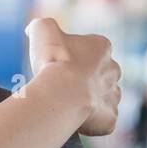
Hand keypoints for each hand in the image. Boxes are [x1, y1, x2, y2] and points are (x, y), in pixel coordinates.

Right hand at [26, 17, 121, 135]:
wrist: (61, 94)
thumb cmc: (54, 61)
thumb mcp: (42, 30)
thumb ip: (40, 25)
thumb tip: (33, 29)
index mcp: (102, 47)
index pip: (91, 49)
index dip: (72, 57)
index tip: (57, 65)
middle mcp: (113, 69)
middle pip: (101, 73)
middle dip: (85, 79)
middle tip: (61, 85)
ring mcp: (113, 95)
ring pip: (104, 97)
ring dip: (89, 99)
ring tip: (67, 104)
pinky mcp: (110, 118)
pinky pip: (103, 120)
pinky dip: (92, 122)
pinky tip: (74, 119)